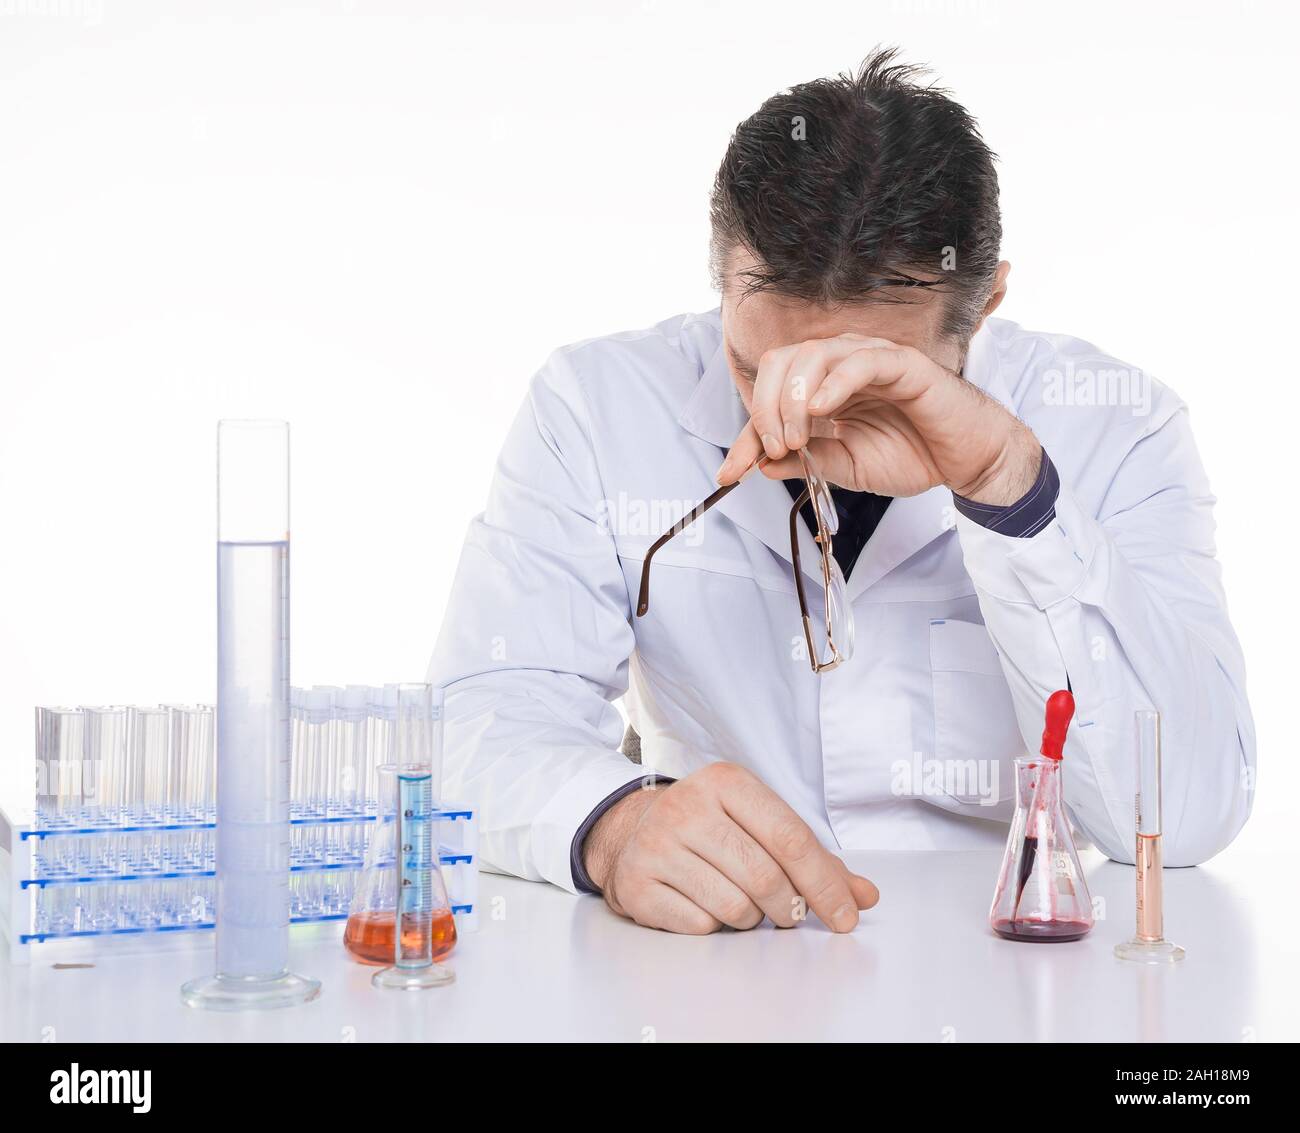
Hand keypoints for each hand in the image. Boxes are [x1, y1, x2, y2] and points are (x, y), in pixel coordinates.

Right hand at [582, 762, 879, 933]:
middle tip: (790, 915)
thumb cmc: (710, 829)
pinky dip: (712, 925)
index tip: (846, 917)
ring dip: (749, 918)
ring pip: (734, 907)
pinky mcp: (636, 883)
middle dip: (789, 908)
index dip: (825, 883)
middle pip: (765, 877)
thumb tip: (865, 896)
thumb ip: (814, 859)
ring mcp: (656, 844)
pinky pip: (699, 926)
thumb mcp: (758, 824)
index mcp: (725, 781)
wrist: (630, 831)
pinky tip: (702, 903)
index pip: (790, 837)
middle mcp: (687, 807)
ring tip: (738, 900)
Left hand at [716, 333, 1041, 504]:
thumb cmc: (911, 456)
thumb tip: (759, 464)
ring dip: (793, 398)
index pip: (769, 398)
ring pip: (813, 354)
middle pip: (780, 361)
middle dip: (765, 408)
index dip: (746, 435)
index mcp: (822, 389)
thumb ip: (806, 461)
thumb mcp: (845, 468)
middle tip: (775, 448)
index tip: (728, 472)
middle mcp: (839, 366)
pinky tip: (822, 411)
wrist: (965, 461)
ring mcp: (870, 359)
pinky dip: (835, 382)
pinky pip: (861, 360)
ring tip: (797, 438)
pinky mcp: (902, 364)